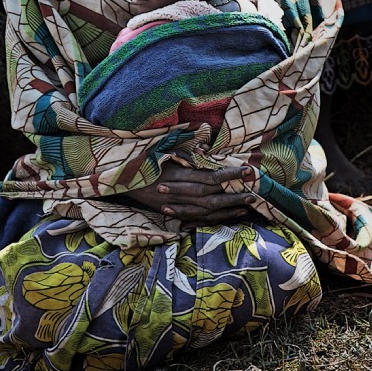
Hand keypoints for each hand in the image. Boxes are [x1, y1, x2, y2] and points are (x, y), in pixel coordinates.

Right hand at [132, 160, 255, 223]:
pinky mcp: (171, 214)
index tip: (245, 170)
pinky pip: (196, 220)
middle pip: (210, 197)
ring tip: (246, 206)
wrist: (118, 181)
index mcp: (175, 174)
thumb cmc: (142, 163)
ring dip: (227, 210)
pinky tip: (228, 217)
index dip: (228, 175)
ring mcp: (174, 206)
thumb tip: (205, 150)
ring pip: (205, 211)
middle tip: (253, 191)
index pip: (207, 176)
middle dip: (233, 195)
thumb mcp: (160, 153)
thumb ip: (183, 153)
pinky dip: (213, 219)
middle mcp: (176, 192)